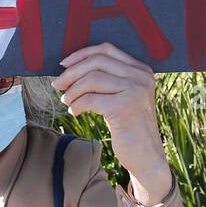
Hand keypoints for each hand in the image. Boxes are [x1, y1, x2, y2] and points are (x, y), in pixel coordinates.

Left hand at [52, 42, 172, 205]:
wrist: (147, 157)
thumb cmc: (130, 127)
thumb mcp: (124, 97)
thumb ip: (108, 79)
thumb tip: (70, 68)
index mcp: (141, 70)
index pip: (107, 50)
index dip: (81, 54)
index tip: (64, 64)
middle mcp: (141, 77)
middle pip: (97, 62)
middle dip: (72, 72)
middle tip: (58, 85)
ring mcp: (135, 91)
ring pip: (92, 79)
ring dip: (73, 90)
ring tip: (67, 101)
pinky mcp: (125, 107)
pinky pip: (90, 99)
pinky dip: (77, 105)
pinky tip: (75, 112)